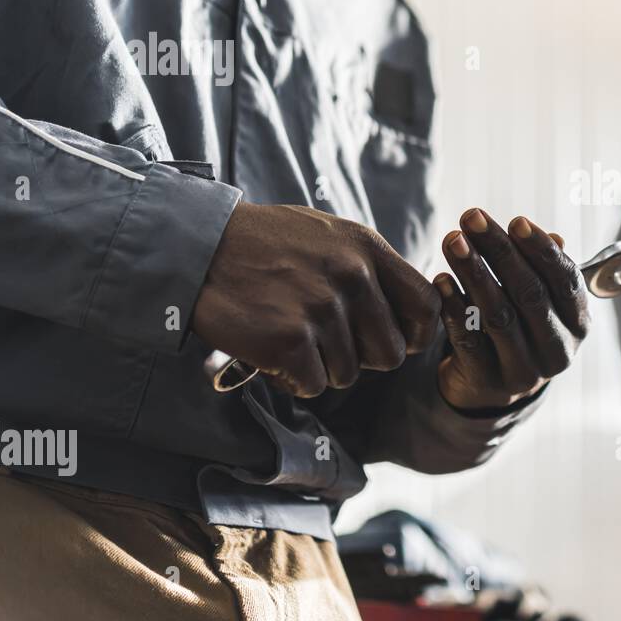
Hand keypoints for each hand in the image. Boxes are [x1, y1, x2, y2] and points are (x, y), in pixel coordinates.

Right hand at [191, 202, 440, 397]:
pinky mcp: (289, 341)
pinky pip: (313, 385)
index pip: (426, 305)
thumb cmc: (263, 244)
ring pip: (348, 374)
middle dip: (362, 359)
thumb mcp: (329, 235)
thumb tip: (406, 308)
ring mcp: (321, 309)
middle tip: (326, 343)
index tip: (395, 341)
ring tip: (288, 335)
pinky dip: (292, 378)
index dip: (416, 334)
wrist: (195, 245)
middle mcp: (352, 277)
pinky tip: (270, 351)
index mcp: (367, 248)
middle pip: (390, 353)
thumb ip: (369, 266)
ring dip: (319, 367)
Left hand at [433, 209, 589, 411]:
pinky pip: (468, 340)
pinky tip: (440, 280)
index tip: (516, 221)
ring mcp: (524, 371)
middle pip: (530, 294)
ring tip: (452, 240)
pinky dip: (454, 307)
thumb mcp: (539, 299)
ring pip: (498, 315)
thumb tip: (553, 238)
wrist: (490, 385)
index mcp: (578, 324)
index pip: (566, 281)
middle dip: (499, 251)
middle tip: (471, 218)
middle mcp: (558, 350)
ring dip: (473, 272)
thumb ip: (543, 269)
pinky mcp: (489, 382)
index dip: (541, 250)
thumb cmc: (519, 324)